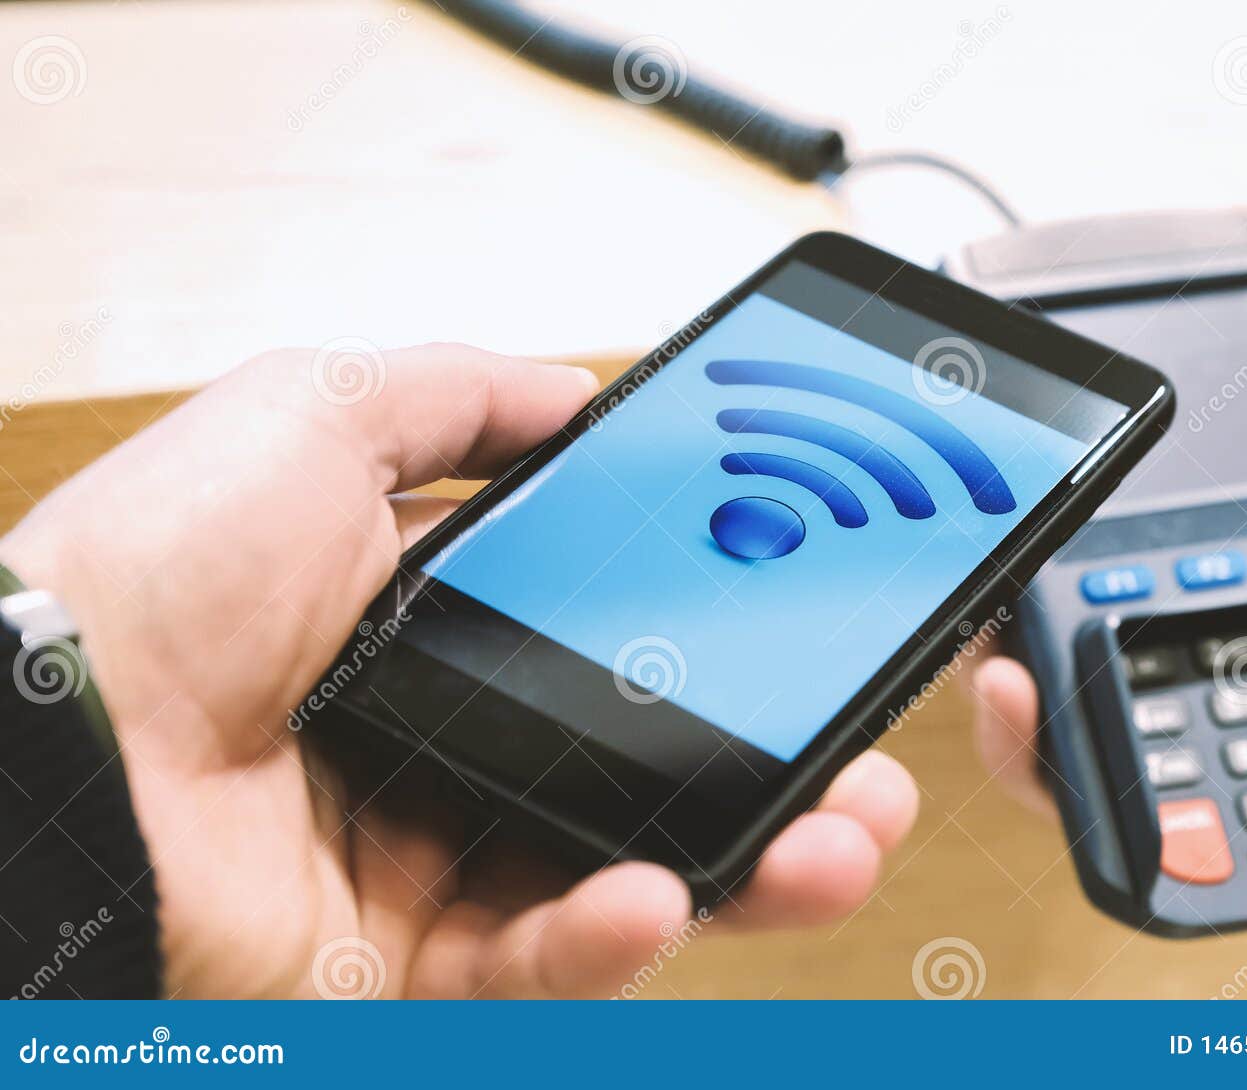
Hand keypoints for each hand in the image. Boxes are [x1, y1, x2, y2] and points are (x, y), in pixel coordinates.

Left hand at [0, 343, 917, 997]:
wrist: (45, 743)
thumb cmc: (153, 572)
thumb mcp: (321, 414)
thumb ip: (461, 393)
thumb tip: (575, 389)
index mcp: (442, 620)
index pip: (623, 628)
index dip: (726, 624)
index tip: (814, 614)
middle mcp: (452, 741)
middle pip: (651, 763)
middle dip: (779, 764)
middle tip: (869, 756)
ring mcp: (434, 856)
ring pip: (628, 872)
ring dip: (749, 862)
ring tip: (840, 842)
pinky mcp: (406, 961)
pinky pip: (540, 961)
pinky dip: (613, 935)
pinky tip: (666, 896)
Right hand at [969, 272, 1246, 891]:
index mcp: (1175, 557)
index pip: (1060, 538)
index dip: (1005, 522)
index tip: (983, 491)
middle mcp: (1147, 637)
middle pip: (1017, 627)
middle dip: (975, 608)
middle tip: (978, 588)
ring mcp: (1156, 721)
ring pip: (1027, 719)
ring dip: (992, 695)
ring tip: (1002, 670)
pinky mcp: (1175, 801)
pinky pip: (1080, 798)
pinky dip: (1041, 772)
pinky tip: (1036, 719)